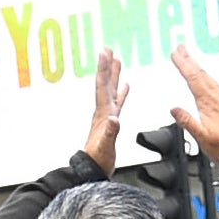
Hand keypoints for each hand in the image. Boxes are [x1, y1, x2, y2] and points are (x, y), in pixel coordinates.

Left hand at [79, 56, 127, 170]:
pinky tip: (125, 86)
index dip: (104, 69)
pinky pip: (118, 102)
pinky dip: (122, 93)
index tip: (105, 53)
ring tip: (117, 61)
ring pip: (112, 90)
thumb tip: (114, 119)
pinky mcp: (112, 123)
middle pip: (105, 84)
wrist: (93, 169)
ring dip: (114, 76)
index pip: (103, 86)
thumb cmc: (98, 159)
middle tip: (108, 50)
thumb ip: (110, 132)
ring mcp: (108, 116)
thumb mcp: (105, 146)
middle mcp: (104, 111)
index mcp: (103, 114)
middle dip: (107, 66)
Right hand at [176, 50, 218, 156]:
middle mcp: (218, 98)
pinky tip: (208, 79)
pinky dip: (208, 77)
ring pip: (209, 78)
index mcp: (208, 103)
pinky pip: (217, 85)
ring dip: (199, 67)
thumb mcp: (201, 137)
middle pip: (201, 74)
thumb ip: (187, 121)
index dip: (183, 65)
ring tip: (191, 59)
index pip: (193, 79)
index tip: (176, 54)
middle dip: (190, 60)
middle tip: (181, 48)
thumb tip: (174, 109)